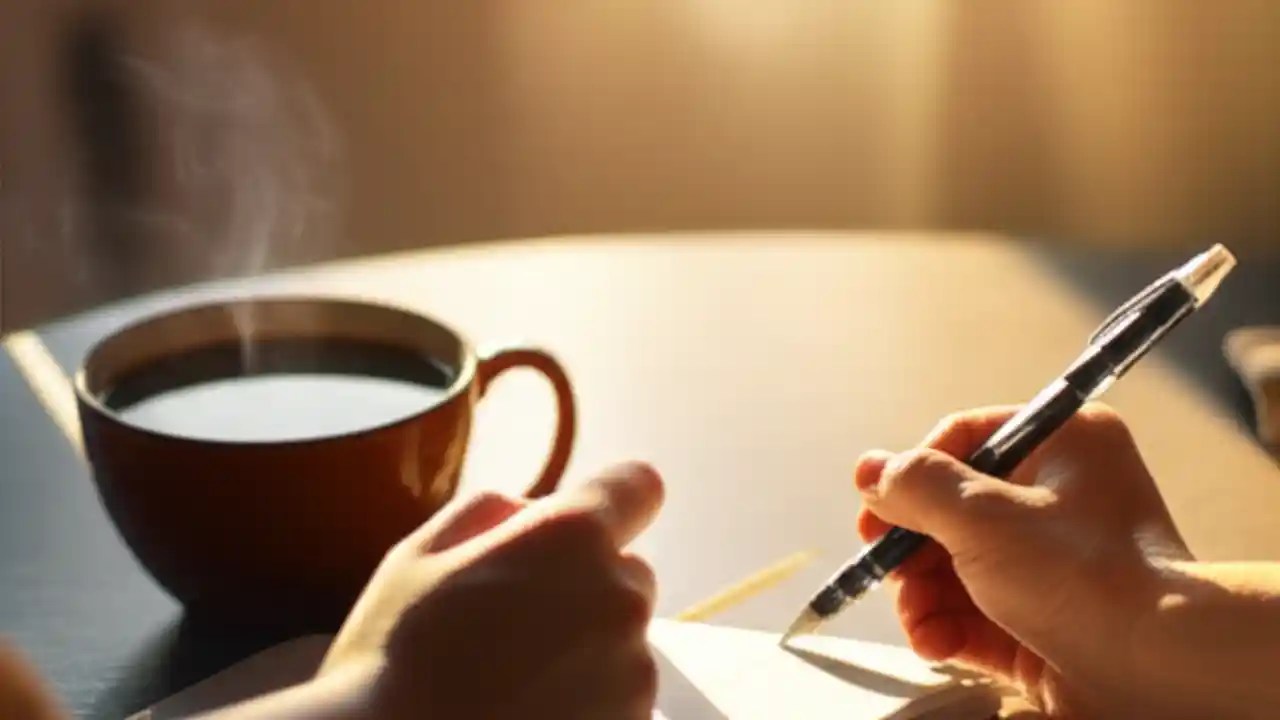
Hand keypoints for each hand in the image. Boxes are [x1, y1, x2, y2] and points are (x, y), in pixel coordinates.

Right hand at [317, 462, 664, 719]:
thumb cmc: (394, 661)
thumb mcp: (418, 556)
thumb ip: (490, 512)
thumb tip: (531, 510)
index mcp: (573, 537)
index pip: (637, 486)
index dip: (612, 501)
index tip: (581, 530)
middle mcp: (619, 599)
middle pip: (628, 575)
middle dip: (584, 588)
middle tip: (513, 625)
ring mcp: (634, 673)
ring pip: (624, 644)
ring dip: (586, 653)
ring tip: (511, 682)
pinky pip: (620, 701)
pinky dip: (589, 705)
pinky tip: (526, 712)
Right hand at [854, 404, 1191, 717]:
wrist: (1160, 670)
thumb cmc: (1086, 575)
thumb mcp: (983, 516)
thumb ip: (917, 487)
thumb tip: (870, 471)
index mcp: (1065, 445)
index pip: (967, 438)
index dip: (913, 474)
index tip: (874, 509)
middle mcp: (1064, 498)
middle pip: (955, 511)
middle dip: (913, 548)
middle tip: (887, 571)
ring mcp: (1056, 565)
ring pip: (959, 568)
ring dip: (922, 595)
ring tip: (918, 620)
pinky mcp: (1048, 622)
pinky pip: (979, 615)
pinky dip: (948, 629)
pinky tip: (936, 643)